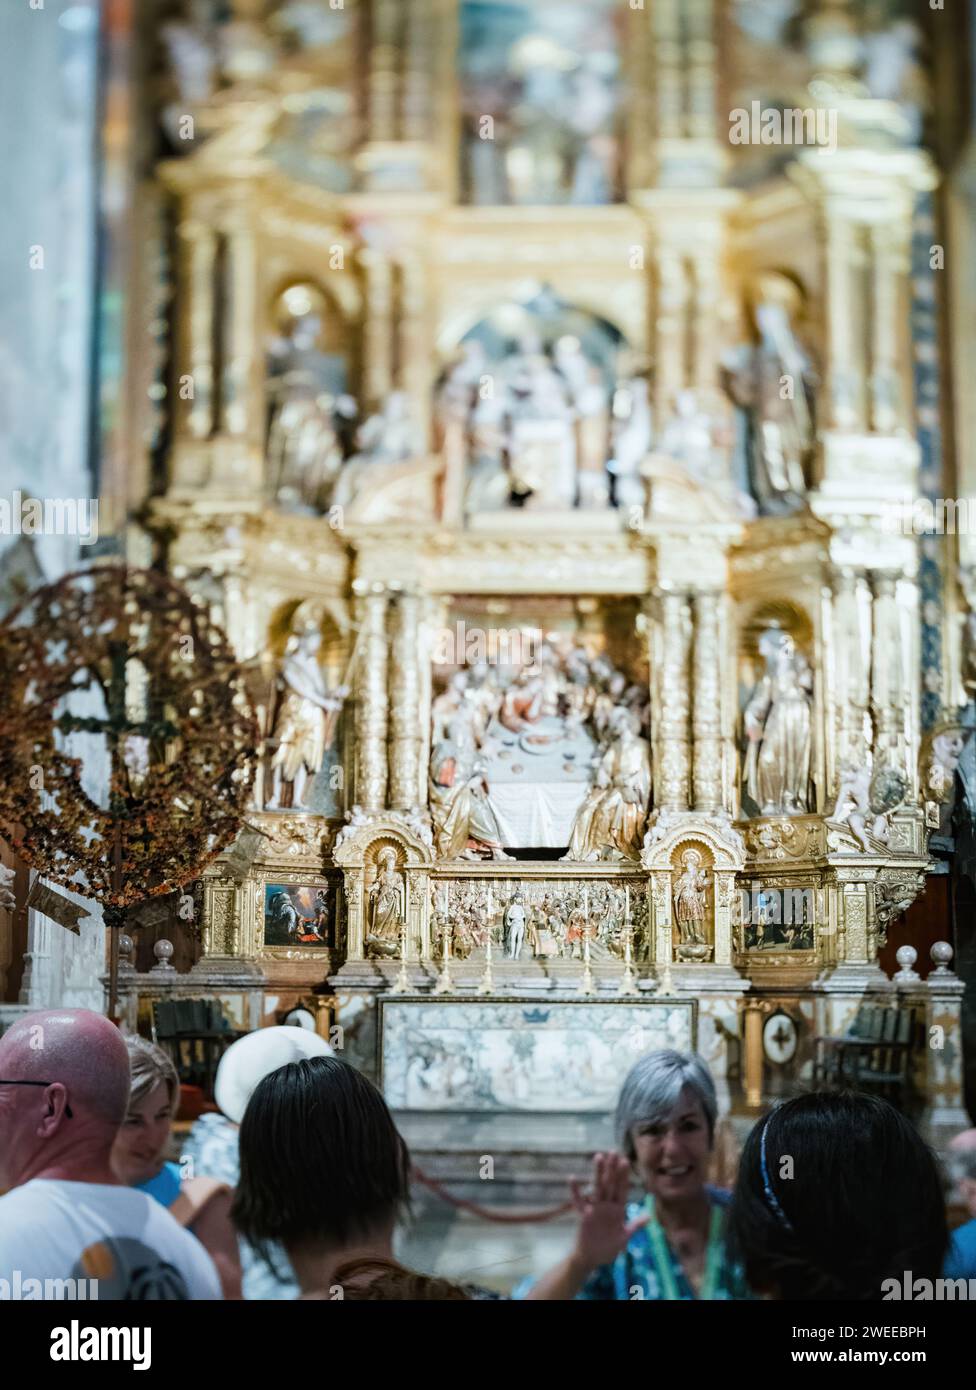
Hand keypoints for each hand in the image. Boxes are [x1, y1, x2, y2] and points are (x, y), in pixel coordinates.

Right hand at [569, 1152, 647, 1271]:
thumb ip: (636, 1226)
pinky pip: (578, 1202)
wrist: (593, 1258)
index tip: (625, 1160)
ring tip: (598, 1157)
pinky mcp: (584, 1215)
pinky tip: (572, 1178)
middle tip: (614, 1151)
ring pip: (597, 1188)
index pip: (622, 1189)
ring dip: (598, 1173)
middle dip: (612, 1168)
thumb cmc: (609, 1248)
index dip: (624, 1176)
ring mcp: (595, 1209)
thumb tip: (649, 1216)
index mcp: (618, 1210)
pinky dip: (575, 1191)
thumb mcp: (624, 1237)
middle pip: (610, 1184)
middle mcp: (607, 1206)